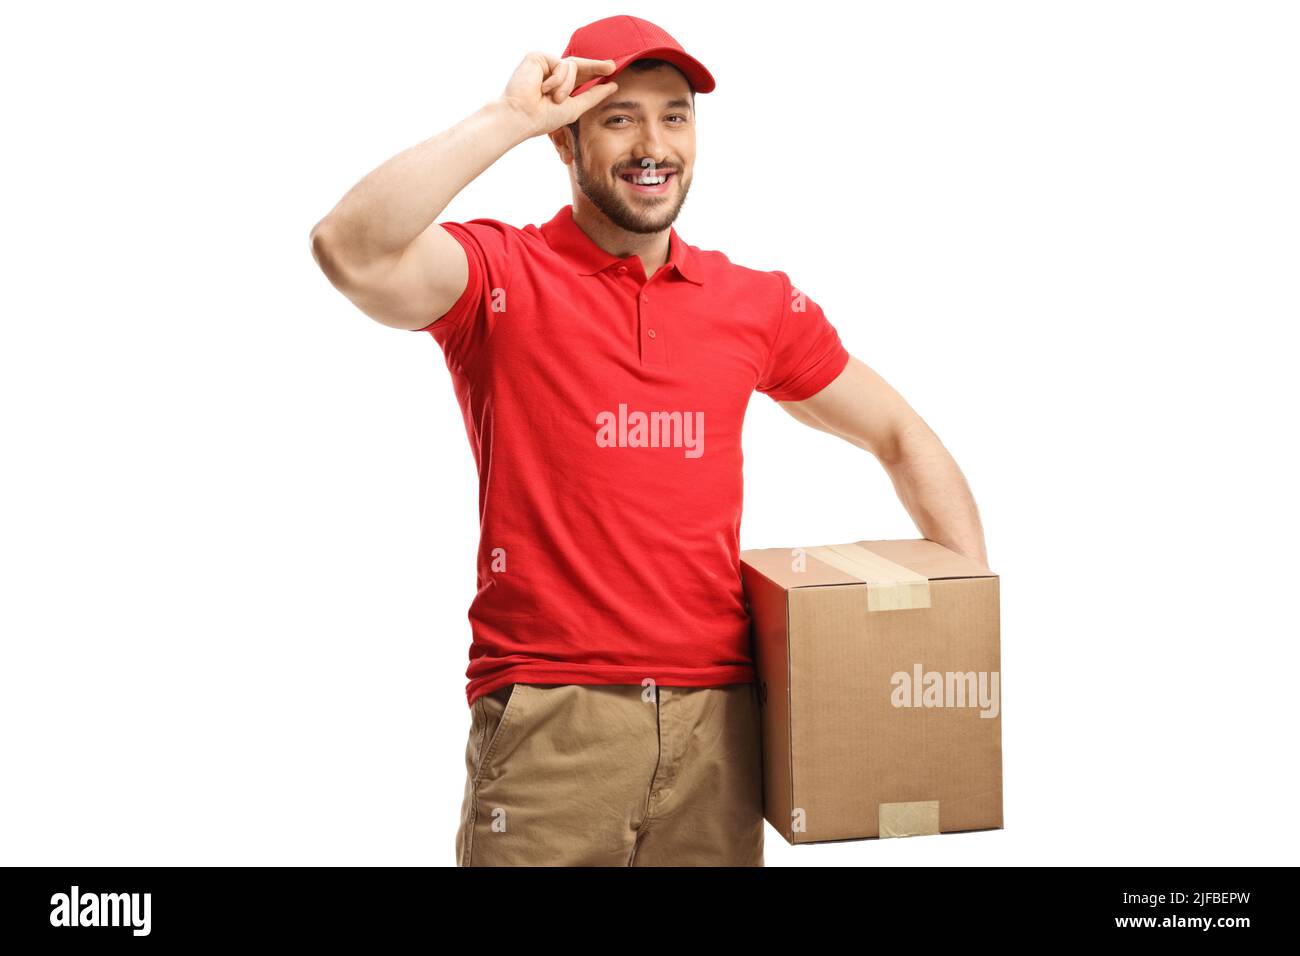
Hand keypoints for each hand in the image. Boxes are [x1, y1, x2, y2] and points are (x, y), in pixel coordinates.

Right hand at [499, 52, 619, 136]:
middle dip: (595, 65)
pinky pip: (561, 64)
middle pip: (578, 64)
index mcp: (559, 86)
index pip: (580, 76)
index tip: (612, 71)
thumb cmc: (543, 117)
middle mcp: (551, 74)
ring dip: (567, 85)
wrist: (522, 116)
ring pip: (572, 66)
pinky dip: (558, 79)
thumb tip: (613, 86)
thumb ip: (593, 95)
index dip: (595, 72)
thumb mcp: (575, 107)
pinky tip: (544, 88)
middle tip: (612, 66)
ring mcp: (544, 65)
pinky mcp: (537, 57)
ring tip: (554, 98)